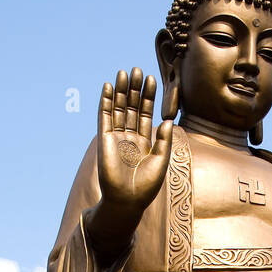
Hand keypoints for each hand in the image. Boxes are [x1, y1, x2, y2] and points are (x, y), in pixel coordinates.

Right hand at [97, 67, 172, 218]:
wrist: (127, 201)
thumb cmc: (146, 187)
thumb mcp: (161, 161)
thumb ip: (164, 140)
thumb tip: (168, 120)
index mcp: (144, 142)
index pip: (146, 113)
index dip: (148, 97)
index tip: (152, 79)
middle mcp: (130, 138)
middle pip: (131, 107)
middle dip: (134, 89)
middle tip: (137, 69)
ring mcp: (116, 138)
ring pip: (118, 109)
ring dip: (120, 91)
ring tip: (124, 72)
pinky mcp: (104, 140)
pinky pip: (104, 117)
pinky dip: (105, 102)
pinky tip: (108, 87)